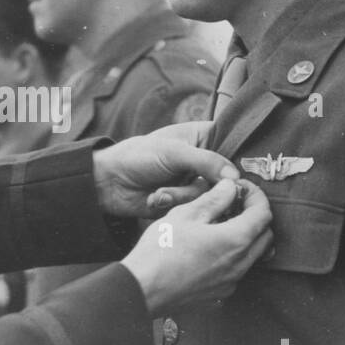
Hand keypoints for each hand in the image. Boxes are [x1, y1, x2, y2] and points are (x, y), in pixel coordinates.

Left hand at [93, 123, 236, 219]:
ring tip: (160, 191)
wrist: (108, 181)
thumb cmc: (138, 156)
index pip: (233, 145)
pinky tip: (156, 198)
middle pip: (226, 176)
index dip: (236, 160)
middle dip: (206, 184)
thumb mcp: (173, 152)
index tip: (233, 175)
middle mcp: (203, 160)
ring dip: (182, 196)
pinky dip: (173, 203)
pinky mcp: (185, 201)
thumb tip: (235, 176)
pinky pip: (193, 207)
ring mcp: (194, 181)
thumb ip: (206, 161)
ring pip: (209, 195)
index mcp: (203, 137)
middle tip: (193, 184)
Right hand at [122, 179, 272, 316]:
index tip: (242, 188)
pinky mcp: (219, 293)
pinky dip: (234, 255)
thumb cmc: (160, 252)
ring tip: (222, 223)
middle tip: (235, 203)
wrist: (143, 289)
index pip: (263, 212)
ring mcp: (231, 282)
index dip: (256, 195)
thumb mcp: (186, 214)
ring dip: (246, 236)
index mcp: (235, 240)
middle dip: (255, 215)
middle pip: (265, 234)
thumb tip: (230, 187)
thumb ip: (214, 199)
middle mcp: (240, 264)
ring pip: (253, 254)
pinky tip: (212, 247)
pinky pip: (237, 270)